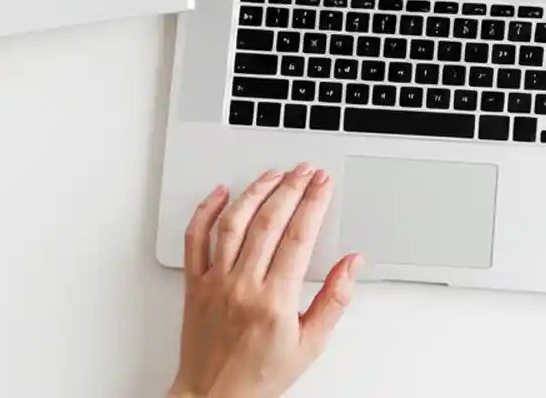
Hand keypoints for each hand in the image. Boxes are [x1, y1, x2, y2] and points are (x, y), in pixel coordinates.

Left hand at [169, 164, 363, 397]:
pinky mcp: (194, 284)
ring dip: (255, 191)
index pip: (298, 237)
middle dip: (291, 188)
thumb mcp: (310, 344)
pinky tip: (221, 193)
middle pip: (268, 222)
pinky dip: (206, 211)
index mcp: (273, 301)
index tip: (324, 184)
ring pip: (233, 223)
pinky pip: (194, 239)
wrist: (214, 396)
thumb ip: (333, 300)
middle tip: (306, 170)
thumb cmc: (260, 376)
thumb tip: (351, 264)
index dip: (314, 204)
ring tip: (274, 174)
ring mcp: (214, 282)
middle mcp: (242, 286)